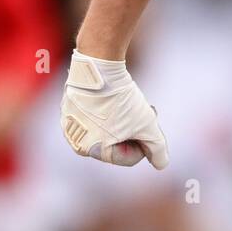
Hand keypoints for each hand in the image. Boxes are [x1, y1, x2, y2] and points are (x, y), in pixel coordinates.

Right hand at [59, 49, 168, 167]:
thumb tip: (161, 163)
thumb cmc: (122, 100)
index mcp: (91, 150)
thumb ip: (157, 148)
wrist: (98, 66)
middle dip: (135, 131)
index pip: (129, 157)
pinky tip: (119, 97)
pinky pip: (96, 115)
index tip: (151, 125)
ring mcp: (70, 123)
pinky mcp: (70, 106)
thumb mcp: (147, 126)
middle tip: (147, 113)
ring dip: (126, 120)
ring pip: (108, 128)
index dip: (146, 143)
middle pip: (117, 143)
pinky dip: (110, 109)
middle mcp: (76, 140)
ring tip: (136, 104)